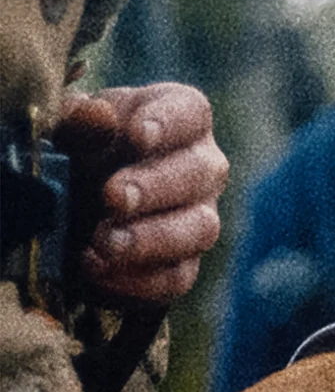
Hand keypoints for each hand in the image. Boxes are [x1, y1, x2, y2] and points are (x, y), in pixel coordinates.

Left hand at [56, 82, 228, 304]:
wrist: (79, 207)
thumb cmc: (85, 152)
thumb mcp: (74, 131)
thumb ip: (82, 122)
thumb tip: (98, 115)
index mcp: (181, 119)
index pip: (190, 113)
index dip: (168, 123)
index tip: (137, 135)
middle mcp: (203, 169)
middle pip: (200, 174)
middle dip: (155, 187)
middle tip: (113, 197)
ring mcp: (201, 219)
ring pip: (198, 229)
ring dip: (151, 238)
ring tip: (105, 242)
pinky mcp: (186, 266)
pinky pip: (177, 276)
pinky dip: (137, 278)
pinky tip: (99, 268)